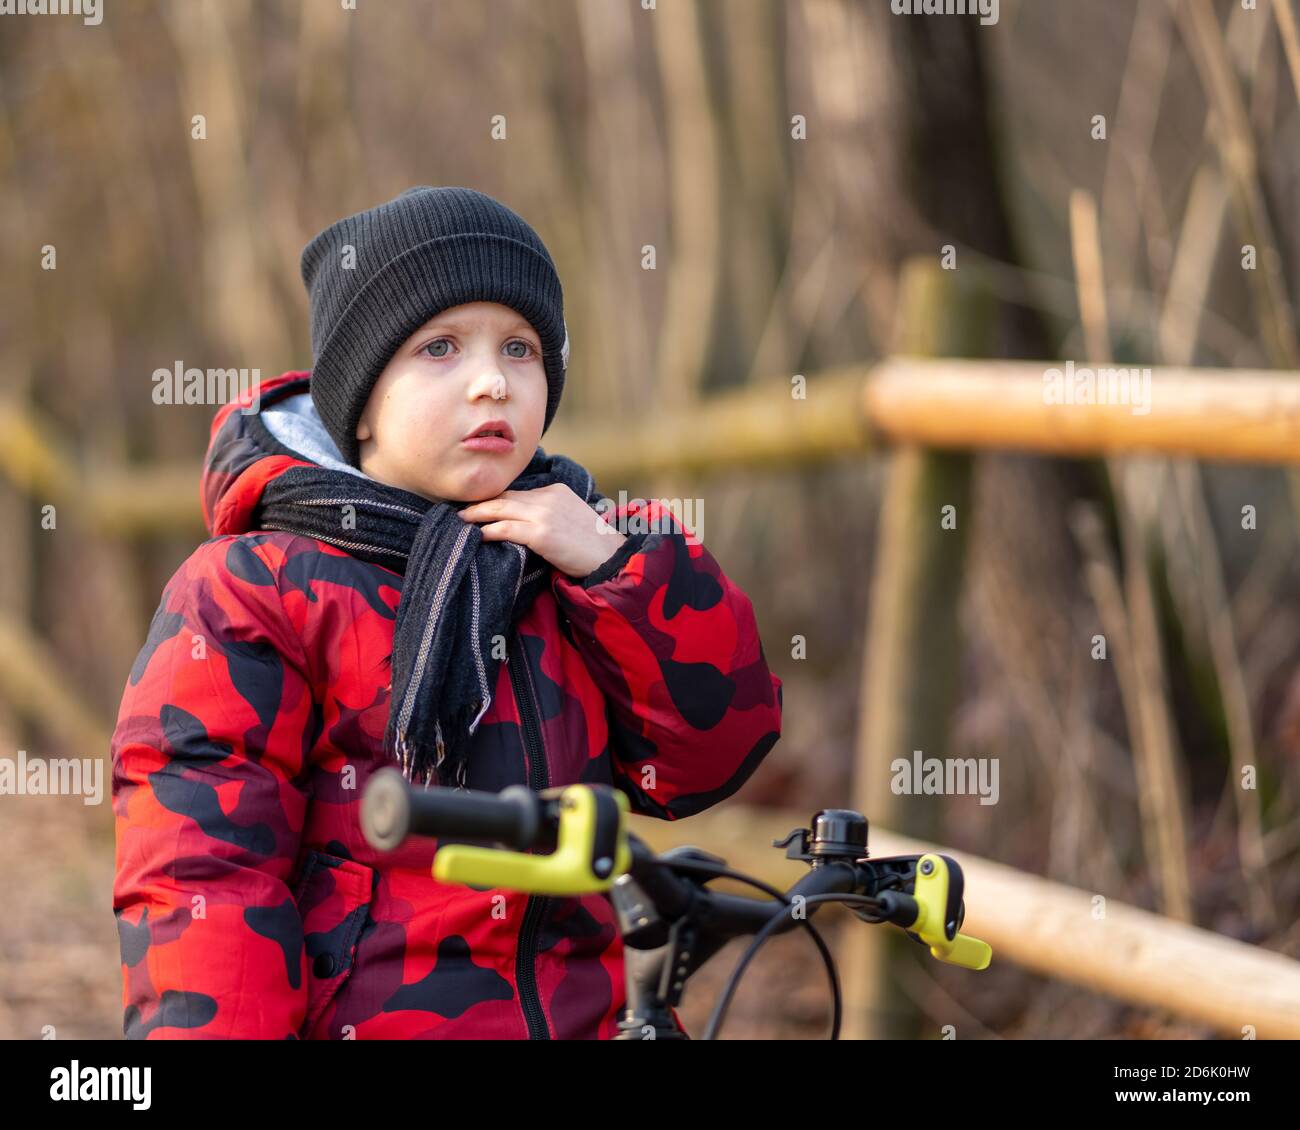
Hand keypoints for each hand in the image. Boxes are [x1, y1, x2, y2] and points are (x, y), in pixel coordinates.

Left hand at [458, 484, 627, 579]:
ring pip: (501, 509)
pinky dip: (488, 530)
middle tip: (459, 509)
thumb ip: (549, 513)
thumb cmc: (593, 545)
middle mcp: (548, 497)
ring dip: (477, 515)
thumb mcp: (571, 517)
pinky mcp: (541, 533)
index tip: (478, 504)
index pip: (517, 493)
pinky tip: (477, 535)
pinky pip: (506, 528)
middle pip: (505, 496)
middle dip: (480, 503)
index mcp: (555, 490)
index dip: (495, 498)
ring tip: (460, 520)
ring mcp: (544, 514)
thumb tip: (524, 523)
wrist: (612, 557)